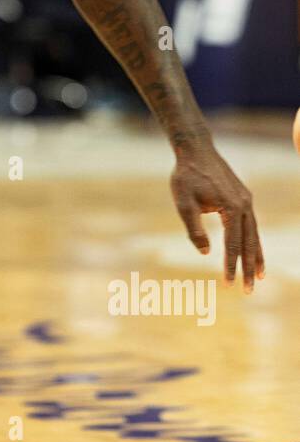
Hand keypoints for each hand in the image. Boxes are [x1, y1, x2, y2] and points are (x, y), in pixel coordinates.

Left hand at [170, 142, 263, 290]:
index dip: (231, 265)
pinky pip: (251, 223)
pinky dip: (253, 239)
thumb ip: (194, 229)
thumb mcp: (183, 204)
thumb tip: (206, 253)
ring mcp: (246, 200)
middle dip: (248, 268)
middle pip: (249, 242)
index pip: (233, 244)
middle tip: (248, 290)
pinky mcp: (243, 197)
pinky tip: (252, 251)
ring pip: (255, 234)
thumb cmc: (186, 177)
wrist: (195, 150)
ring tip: (259, 276)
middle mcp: (244, 204)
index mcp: (231, 207)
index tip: (228, 284)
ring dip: (256, 256)